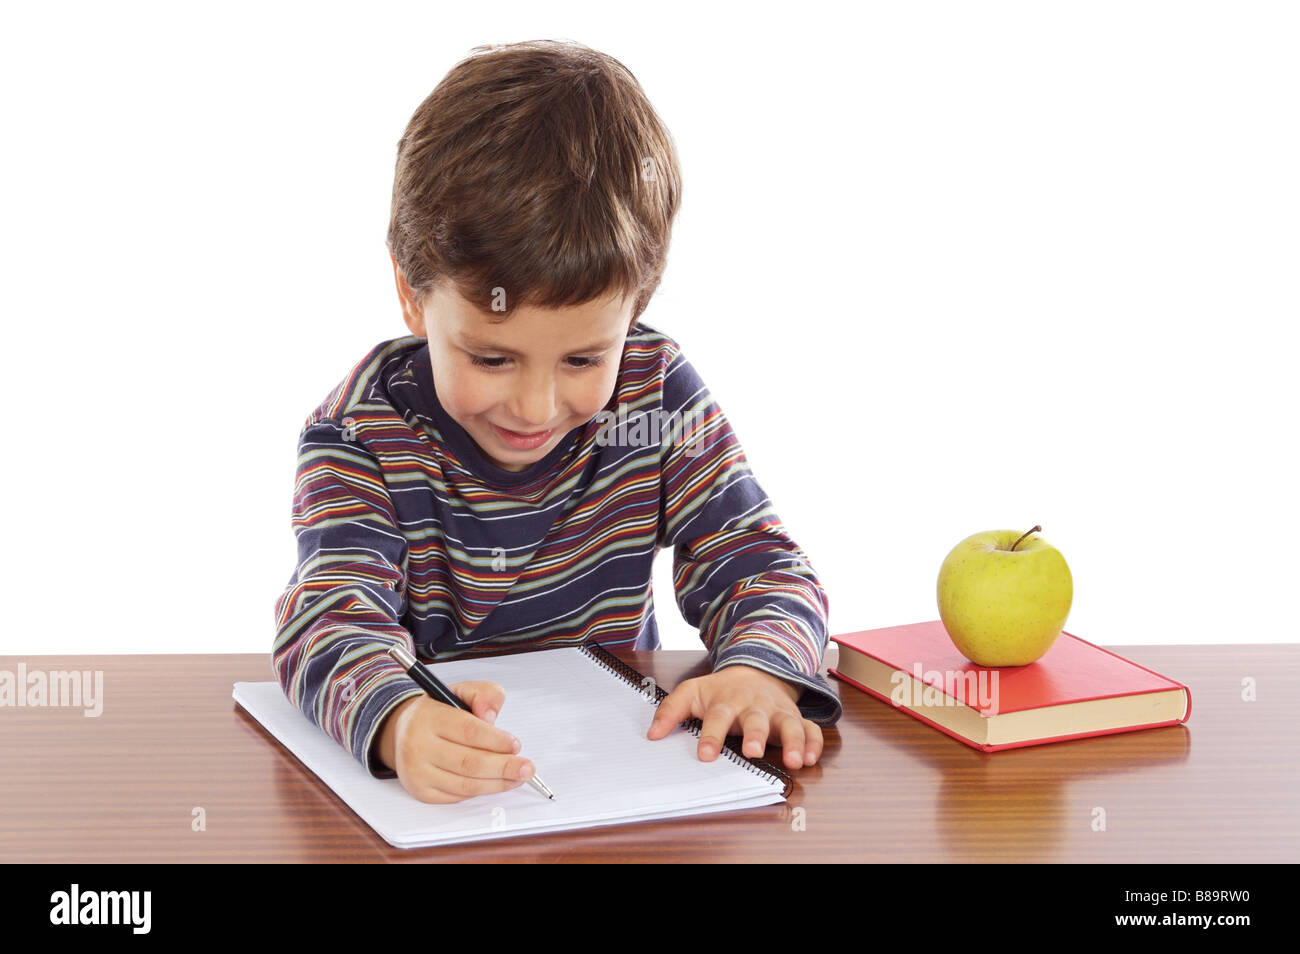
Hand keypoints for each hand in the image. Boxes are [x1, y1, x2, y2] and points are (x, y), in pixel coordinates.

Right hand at [376, 682, 537, 802]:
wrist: (403, 732)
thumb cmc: (437, 713)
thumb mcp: (461, 692)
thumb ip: (484, 694)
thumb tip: (489, 714)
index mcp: (428, 717)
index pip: (468, 731)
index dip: (496, 740)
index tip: (516, 745)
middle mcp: (418, 745)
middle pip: (469, 762)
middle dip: (504, 767)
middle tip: (527, 768)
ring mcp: (417, 772)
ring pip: (465, 784)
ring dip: (497, 783)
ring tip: (516, 777)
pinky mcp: (420, 791)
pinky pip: (457, 796)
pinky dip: (480, 791)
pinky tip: (493, 782)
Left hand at [646, 665, 822, 770]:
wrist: (756, 670)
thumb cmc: (722, 690)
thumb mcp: (693, 692)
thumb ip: (670, 711)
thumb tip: (651, 735)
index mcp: (726, 702)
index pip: (718, 718)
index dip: (712, 736)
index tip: (706, 755)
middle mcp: (753, 707)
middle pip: (755, 720)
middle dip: (755, 735)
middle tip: (752, 752)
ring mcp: (776, 712)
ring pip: (789, 724)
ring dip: (794, 741)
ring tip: (795, 761)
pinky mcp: (795, 717)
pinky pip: (810, 728)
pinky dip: (814, 742)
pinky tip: (812, 758)